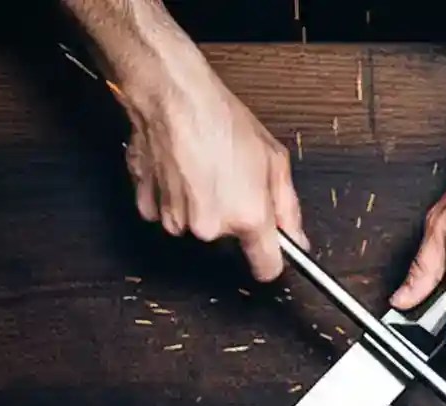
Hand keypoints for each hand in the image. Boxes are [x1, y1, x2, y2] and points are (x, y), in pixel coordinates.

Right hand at [113, 49, 308, 280]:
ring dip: (201, 205)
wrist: (172, 96)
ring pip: (197, 225)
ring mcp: (177, 220)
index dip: (272, 258)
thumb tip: (296, 237)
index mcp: (248, 217)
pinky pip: (168, 212)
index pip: (267, 268)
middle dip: (233, 215)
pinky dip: (174, 196)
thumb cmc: (221, 120)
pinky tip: (181, 168)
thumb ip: (288, 206)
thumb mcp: (274, 158)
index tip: (271, 248)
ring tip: (203, 168)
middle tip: (232, 178)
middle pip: (229, 238)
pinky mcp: (149, 208)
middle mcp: (211, 226)